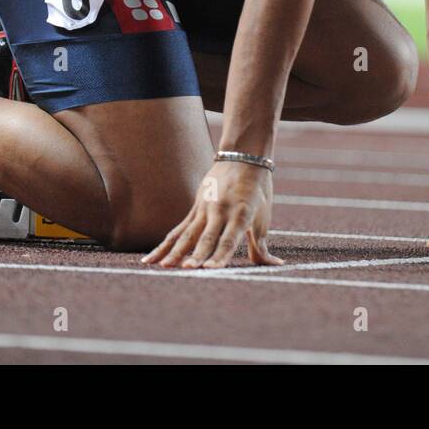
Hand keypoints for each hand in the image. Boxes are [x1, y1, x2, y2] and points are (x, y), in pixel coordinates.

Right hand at [142, 160, 282, 268]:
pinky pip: (177, 230)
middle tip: (187, 270)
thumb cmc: (258, 191)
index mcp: (241, 215)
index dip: (220, 256)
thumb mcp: (263, 218)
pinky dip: (165, 245)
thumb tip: (276, 264)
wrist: (242, 158)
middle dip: (196, 255)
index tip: (210, 270)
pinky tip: (152, 259)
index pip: (229, 240)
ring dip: (174, 252)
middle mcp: (220, 212)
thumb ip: (262, 246)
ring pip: (186, 234)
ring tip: (163, 267)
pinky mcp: (194, 209)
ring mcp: (204, 209)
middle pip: (206, 238)